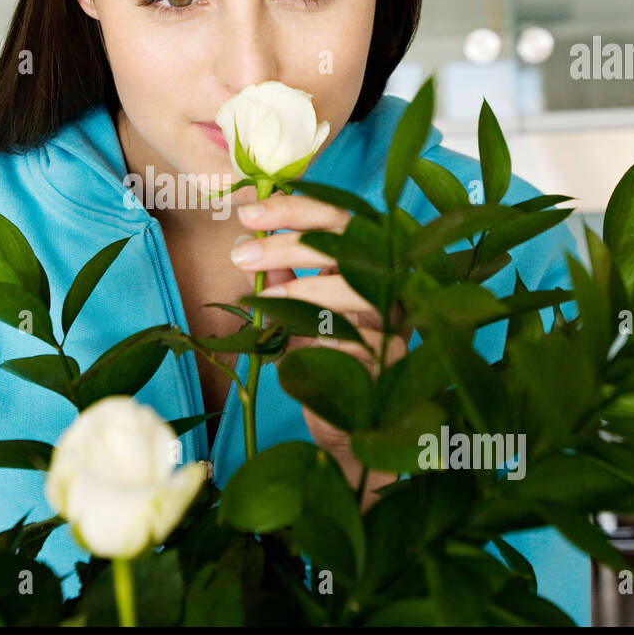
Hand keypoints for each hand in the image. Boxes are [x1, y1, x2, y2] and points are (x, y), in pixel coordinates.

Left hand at [230, 193, 407, 509]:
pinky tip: (282, 330)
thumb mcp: (293, 312)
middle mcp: (386, 286)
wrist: (344, 424)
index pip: (337, 221)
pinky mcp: (387, 358)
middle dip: (291, 241)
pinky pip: (352, 334)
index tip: (250, 212)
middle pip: (348, 244)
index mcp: (365, 265)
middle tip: (243, 253)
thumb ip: (282, 277)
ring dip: (301, 285)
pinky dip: (313, 327)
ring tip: (261, 295)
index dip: (294, 210)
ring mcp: (391, 321)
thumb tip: (252, 243)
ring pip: (354, 287)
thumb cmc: (321, 361)